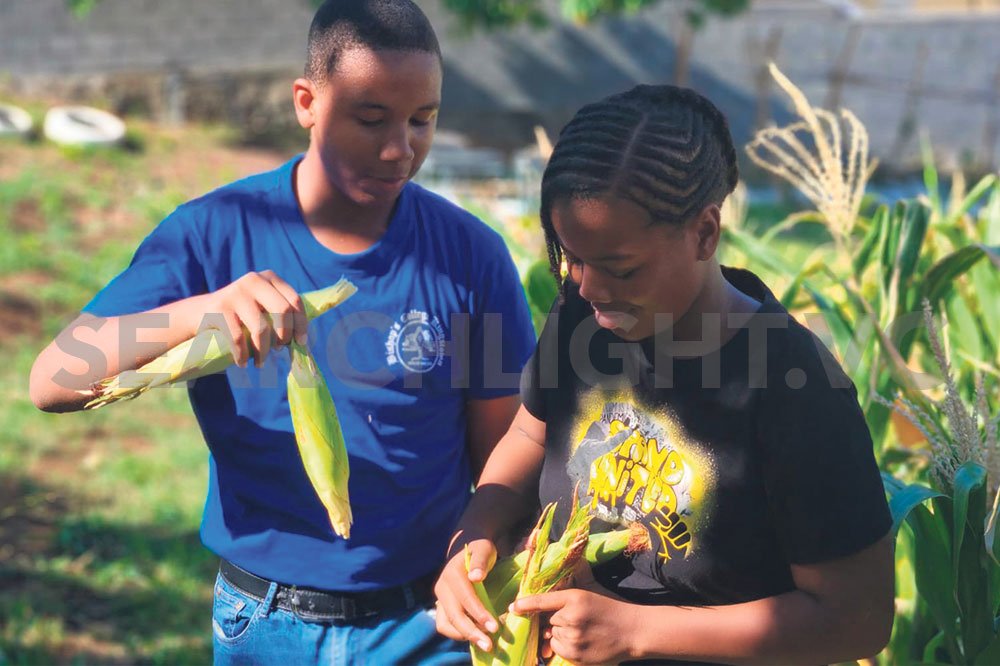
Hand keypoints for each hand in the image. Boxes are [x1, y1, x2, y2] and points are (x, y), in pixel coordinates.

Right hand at [202, 270, 307, 366]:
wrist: (201, 313)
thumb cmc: (242, 316)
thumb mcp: (263, 308)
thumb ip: (282, 315)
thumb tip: (304, 341)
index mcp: (270, 278)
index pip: (295, 300)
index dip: (300, 324)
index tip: (300, 343)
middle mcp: (254, 280)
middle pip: (282, 310)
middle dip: (284, 335)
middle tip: (279, 349)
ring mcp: (235, 292)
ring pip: (261, 328)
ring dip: (263, 352)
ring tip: (260, 363)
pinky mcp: (219, 307)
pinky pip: (238, 338)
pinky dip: (242, 355)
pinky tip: (242, 362)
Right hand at [433, 536, 499, 651]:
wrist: (467, 549)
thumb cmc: (480, 550)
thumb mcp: (484, 549)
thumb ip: (480, 561)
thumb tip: (475, 577)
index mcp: (452, 574)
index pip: (466, 598)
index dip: (479, 614)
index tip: (495, 627)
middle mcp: (442, 587)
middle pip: (454, 615)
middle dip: (471, 632)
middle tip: (489, 645)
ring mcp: (440, 598)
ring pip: (446, 624)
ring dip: (464, 636)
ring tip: (484, 643)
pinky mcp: (442, 607)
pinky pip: (445, 625)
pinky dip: (459, 634)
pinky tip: (476, 635)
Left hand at [512, 588, 640, 665]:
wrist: (632, 630)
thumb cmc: (608, 610)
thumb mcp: (588, 594)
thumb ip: (566, 596)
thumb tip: (548, 603)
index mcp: (575, 598)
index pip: (543, 601)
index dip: (525, 604)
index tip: (512, 608)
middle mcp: (572, 617)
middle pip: (547, 621)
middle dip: (555, 621)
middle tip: (577, 620)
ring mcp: (574, 639)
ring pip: (552, 636)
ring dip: (560, 635)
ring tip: (582, 632)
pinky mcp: (576, 656)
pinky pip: (558, 650)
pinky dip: (565, 647)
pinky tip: (582, 643)